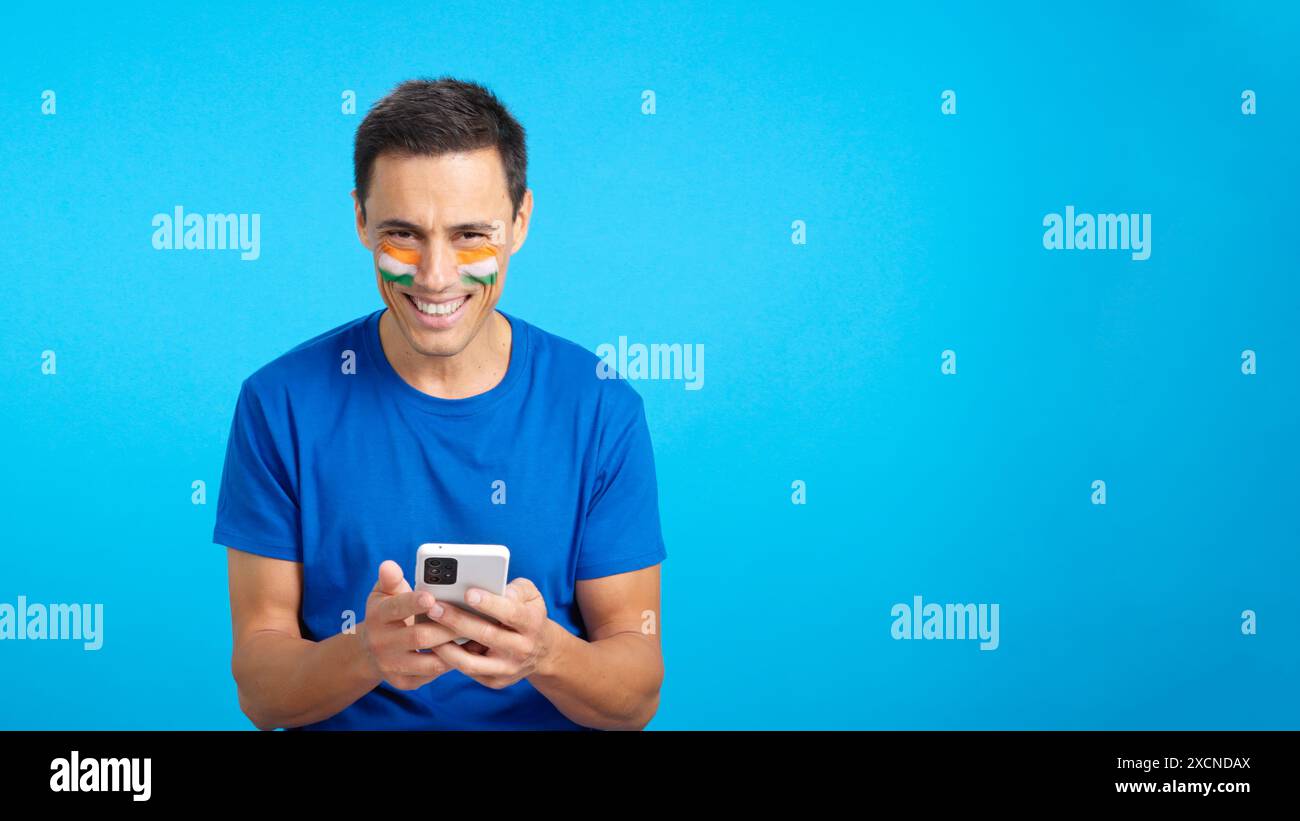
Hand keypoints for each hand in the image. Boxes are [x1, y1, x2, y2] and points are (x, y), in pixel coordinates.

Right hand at [359, 560, 459, 689]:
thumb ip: (390, 579)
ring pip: (428, 661)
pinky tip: (467, 653)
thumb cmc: (387, 613)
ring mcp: (392, 666)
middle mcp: (381, 643)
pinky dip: (450, 664)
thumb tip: (389, 565)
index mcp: (378, 616)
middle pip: (419, 636)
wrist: (370, 651)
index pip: (396, 608)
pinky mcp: (403, 682)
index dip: (414, 603)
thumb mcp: (383, 594)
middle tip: (469, 617)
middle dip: (446, 627)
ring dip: (453, 649)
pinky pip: (431, 676)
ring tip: (474, 636)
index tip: (432, 597)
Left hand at [429, 578, 554, 688]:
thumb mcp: (532, 596)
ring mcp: (507, 668)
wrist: (542, 652)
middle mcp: (521, 648)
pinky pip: (467, 671)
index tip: (468, 593)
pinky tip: (435, 644)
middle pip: (486, 635)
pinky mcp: (495, 681)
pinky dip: (449, 659)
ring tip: (428, 631)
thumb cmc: (528, 615)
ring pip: (471, 662)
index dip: (489, 603)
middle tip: (435, 607)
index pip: (510, 613)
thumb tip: (494, 588)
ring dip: (446, 647)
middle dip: (457, 620)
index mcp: (532, 623)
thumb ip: (515, 588)